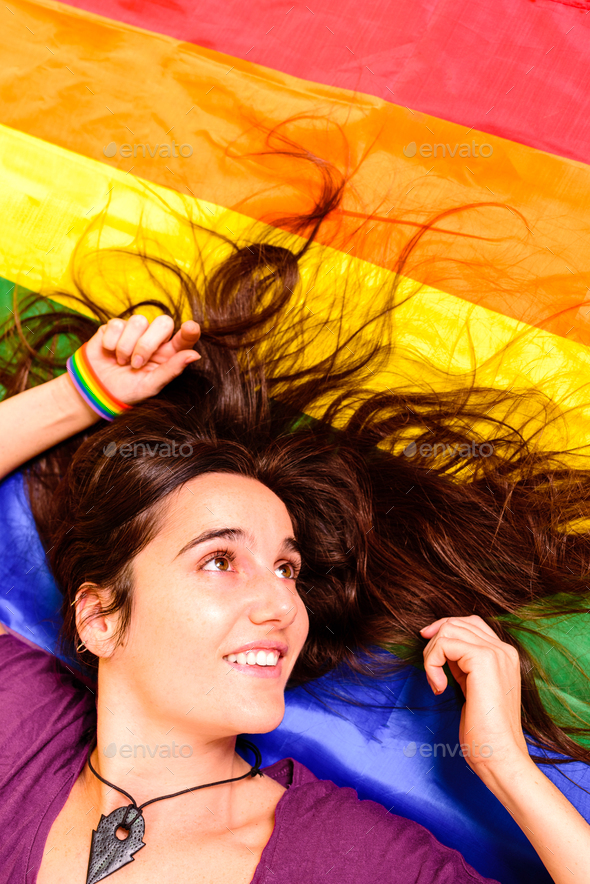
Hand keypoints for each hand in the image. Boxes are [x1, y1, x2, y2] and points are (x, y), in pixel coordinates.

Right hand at [84, 314, 200, 404]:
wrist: (97, 390)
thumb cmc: (128, 390)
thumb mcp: (151, 385)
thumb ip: (172, 369)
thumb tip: (195, 355)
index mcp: (169, 353)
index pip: (185, 337)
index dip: (190, 331)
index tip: (190, 328)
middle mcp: (155, 338)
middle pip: (164, 322)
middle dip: (147, 343)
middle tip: (136, 363)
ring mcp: (136, 330)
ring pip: (139, 321)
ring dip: (126, 346)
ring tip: (122, 362)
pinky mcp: (115, 326)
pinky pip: (117, 324)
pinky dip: (111, 342)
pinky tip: (109, 353)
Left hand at [420, 615, 528, 772]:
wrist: (500, 755)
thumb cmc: (485, 731)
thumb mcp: (473, 687)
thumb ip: (464, 664)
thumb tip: (443, 647)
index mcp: (504, 655)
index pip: (470, 622)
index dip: (444, 629)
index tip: (427, 642)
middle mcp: (503, 649)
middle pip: (456, 622)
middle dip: (434, 644)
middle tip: (432, 673)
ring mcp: (496, 652)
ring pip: (448, 630)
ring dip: (432, 655)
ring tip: (436, 682)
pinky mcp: (483, 659)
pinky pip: (444, 644)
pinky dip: (432, 663)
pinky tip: (439, 688)